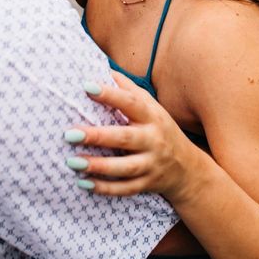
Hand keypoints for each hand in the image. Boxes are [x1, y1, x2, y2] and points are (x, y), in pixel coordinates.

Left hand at [64, 71, 204, 201]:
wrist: (187, 169)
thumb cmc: (161, 130)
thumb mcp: (152, 108)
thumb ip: (130, 90)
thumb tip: (105, 70)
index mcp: (152, 117)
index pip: (131, 103)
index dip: (110, 94)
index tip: (86, 86)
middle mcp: (153, 140)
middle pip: (125, 138)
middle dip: (98, 136)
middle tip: (70, 134)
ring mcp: (151, 165)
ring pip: (125, 168)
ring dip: (98, 166)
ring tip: (72, 162)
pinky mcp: (147, 184)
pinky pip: (125, 189)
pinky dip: (105, 188)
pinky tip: (84, 184)